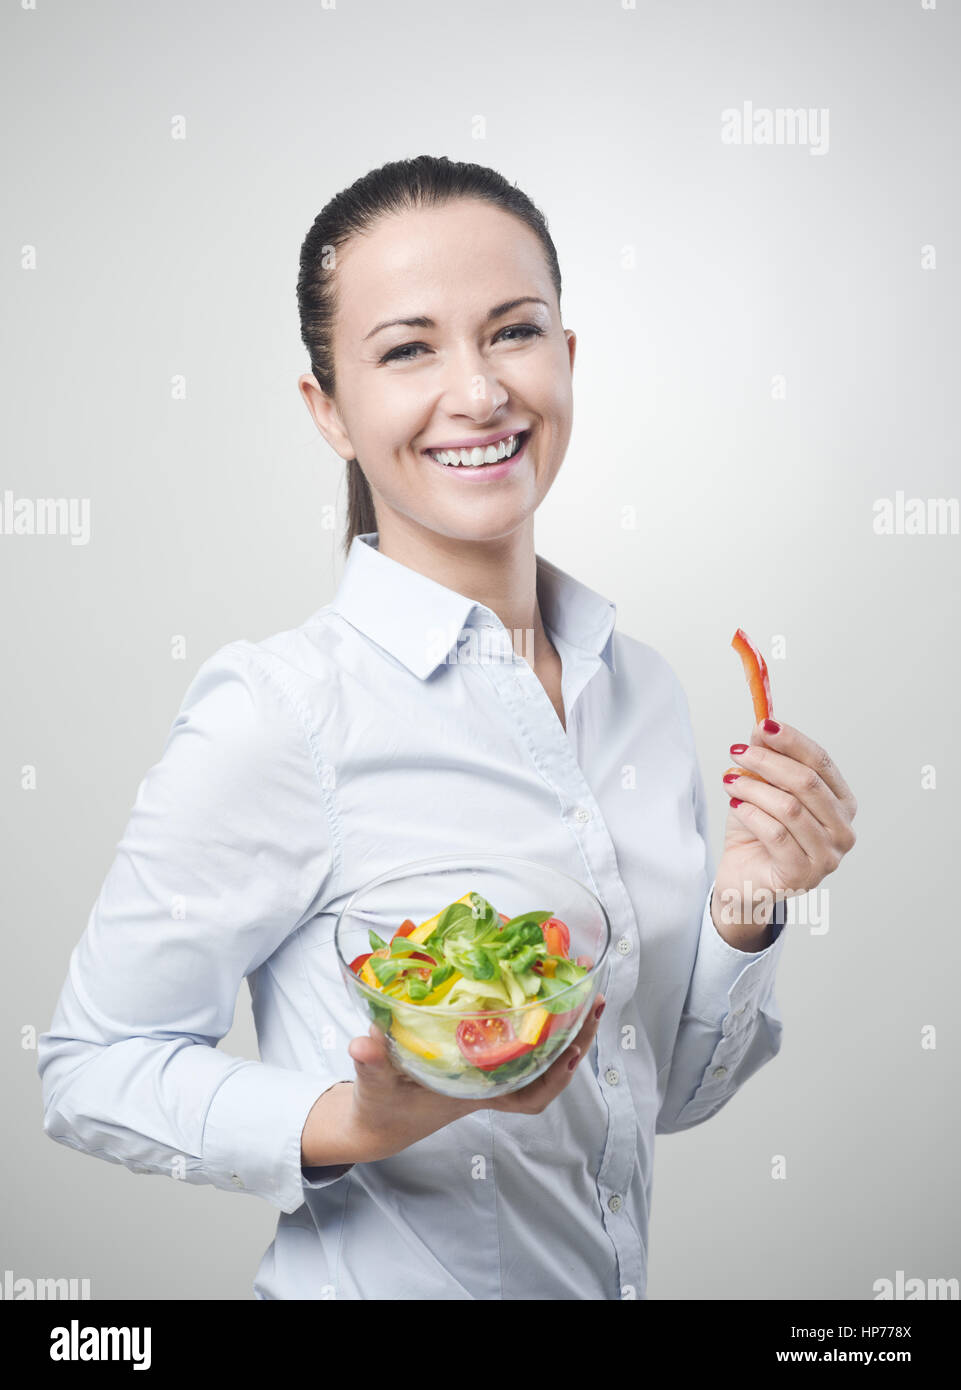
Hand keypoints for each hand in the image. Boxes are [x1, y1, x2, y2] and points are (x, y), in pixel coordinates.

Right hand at [302, 995, 604, 1165]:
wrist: (375, 1120)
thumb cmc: (380, 1107)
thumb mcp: (375, 1085)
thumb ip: (371, 1063)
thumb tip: (364, 1043)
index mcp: (474, 1092)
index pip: (525, 1097)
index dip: (553, 1079)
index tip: (570, 1056)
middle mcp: (488, 1080)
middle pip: (544, 1065)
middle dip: (574, 1036)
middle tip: (595, 997)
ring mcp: (484, 1067)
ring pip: (536, 1049)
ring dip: (561, 1022)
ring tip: (581, 985)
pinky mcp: (473, 1052)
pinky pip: (514, 1036)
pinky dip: (530, 1014)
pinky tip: (536, 986)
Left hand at [713, 718, 857, 944]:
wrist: (743, 878)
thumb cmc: (758, 833)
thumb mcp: (762, 789)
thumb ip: (768, 759)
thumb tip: (763, 726)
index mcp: (842, 804)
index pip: (821, 763)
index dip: (793, 741)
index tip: (764, 724)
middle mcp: (842, 831)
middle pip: (807, 783)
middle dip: (768, 762)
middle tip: (738, 752)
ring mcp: (827, 857)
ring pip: (789, 808)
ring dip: (754, 788)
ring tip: (730, 781)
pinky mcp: (802, 876)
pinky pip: (776, 835)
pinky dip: (752, 814)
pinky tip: (736, 805)